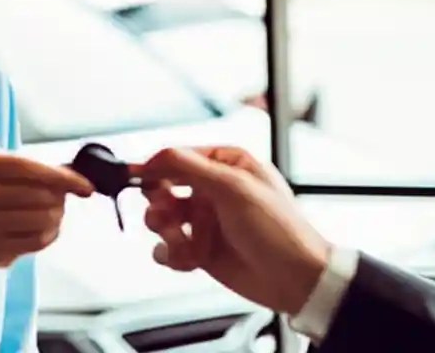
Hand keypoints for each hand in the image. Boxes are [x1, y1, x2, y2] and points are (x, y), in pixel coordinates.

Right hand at [0, 151, 93, 269]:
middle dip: (59, 199)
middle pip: (36, 194)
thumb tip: (85, 184)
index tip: (87, 186)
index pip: (25, 166)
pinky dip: (49, 236)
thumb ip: (45, 173)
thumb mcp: (11, 175)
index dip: (60, 176)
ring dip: (56, 218)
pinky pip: (35, 241)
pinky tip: (45, 231)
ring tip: (54, 216)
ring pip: (39, 219)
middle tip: (61, 202)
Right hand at [132, 146, 330, 314]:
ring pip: (162, 219)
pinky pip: (169, 249)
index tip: (139, 177)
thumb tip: (156, 155)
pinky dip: (172, 255)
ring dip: (166, 231)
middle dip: (161, 203)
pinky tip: (187, 259)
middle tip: (167, 214)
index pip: (180, 157)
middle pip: (165, 187)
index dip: (157, 167)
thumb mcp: (233, 188)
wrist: (295, 279)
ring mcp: (207, 221)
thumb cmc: (278, 229)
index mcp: (228, 165)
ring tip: (182, 241)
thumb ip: (191, 168)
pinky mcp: (201, 250)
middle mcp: (215, 190)